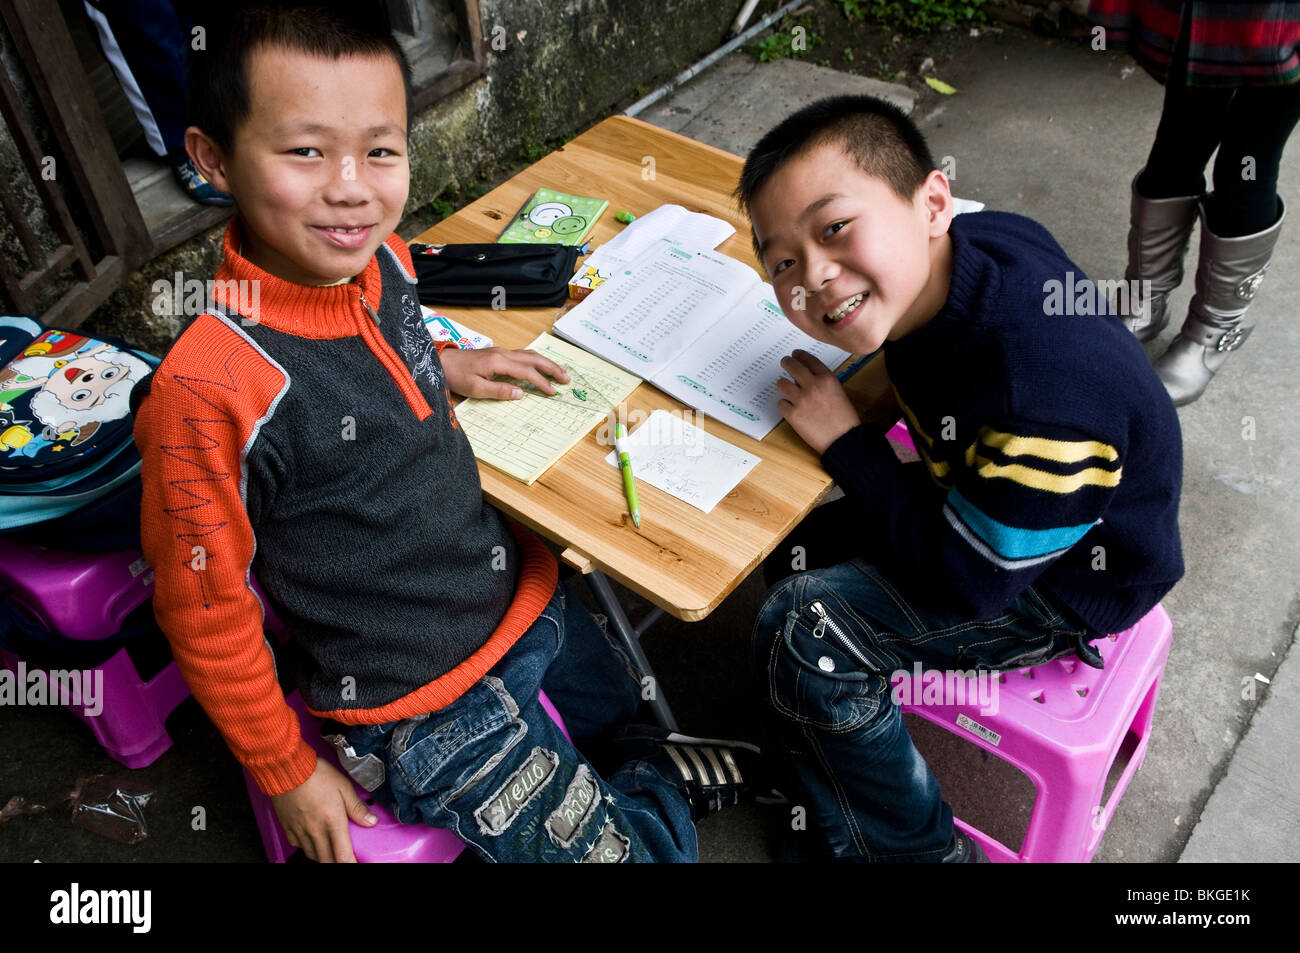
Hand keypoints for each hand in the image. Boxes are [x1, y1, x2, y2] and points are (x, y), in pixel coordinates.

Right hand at [270, 756, 376, 862]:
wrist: (287, 768)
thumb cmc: (316, 774)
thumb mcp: (343, 787)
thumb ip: (357, 807)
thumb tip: (371, 822)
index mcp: (333, 823)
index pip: (343, 857)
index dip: (351, 864)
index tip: (356, 864)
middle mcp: (316, 832)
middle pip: (327, 861)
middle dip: (337, 863)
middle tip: (344, 857)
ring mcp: (300, 832)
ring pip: (313, 855)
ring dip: (323, 856)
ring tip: (330, 850)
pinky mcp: (288, 828)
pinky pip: (298, 846)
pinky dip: (307, 848)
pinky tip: (312, 840)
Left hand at [441, 346, 569, 398]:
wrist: (441, 361)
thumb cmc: (456, 375)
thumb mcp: (476, 388)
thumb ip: (499, 391)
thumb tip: (521, 393)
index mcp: (499, 362)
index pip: (527, 372)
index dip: (542, 382)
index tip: (552, 392)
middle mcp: (503, 353)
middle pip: (534, 358)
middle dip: (552, 368)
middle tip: (566, 378)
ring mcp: (501, 352)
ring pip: (529, 354)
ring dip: (546, 362)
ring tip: (559, 371)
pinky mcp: (497, 354)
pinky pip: (522, 355)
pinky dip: (535, 360)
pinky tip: (539, 365)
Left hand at [777, 350, 862, 454]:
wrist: (843, 439)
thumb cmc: (844, 418)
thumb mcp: (838, 392)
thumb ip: (822, 382)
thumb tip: (803, 376)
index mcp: (827, 378)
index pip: (809, 359)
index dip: (800, 355)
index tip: (795, 354)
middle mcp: (813, 386)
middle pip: (792, 366)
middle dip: (787, 362)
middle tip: (785, 362)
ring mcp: (801, 400)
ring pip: (782, 383)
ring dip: (783, 384)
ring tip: (786, 387)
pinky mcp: (793, 414)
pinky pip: (781, 403)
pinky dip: (784, 405)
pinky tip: (791, 408)